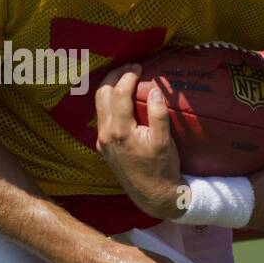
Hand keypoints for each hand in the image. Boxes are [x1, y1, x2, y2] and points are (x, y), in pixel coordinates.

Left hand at [94, 64, 183, 219]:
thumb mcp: (164, 141)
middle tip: (130, 67)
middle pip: (102, 95)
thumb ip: (158, 114)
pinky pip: (102, 117)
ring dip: (109, 88)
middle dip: (114, 76)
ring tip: (124, 77)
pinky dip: (109, 102)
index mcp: (120, 131)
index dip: (128, 76)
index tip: (139, 66)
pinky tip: (120, 99)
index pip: (119, 93)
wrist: (153, 196)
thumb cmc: (162, 168)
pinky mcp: (104, 147)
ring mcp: (102, 141)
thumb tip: (154, 89)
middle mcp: (105, 134)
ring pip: (98, 105)